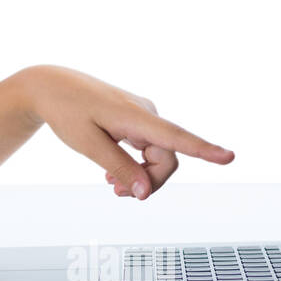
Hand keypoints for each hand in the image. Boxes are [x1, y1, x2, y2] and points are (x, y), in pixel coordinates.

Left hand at [31, 64, 233, 199]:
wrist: (51, 85)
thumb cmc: (66, 110)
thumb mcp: (87, 144)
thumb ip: (118, 167)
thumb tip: (145, 191)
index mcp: (135, 116)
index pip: (176, 137)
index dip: (204, 150)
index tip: (229, 157)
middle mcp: (146, 113)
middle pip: (167, 158)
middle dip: (149, 182)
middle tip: (118, 194)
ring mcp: (143, 115)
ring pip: (158, 156)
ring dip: (140, 176)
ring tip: (112, 187)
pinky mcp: (137, 119)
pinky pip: (148, 148)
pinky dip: (135, 165)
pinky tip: (113, 174)